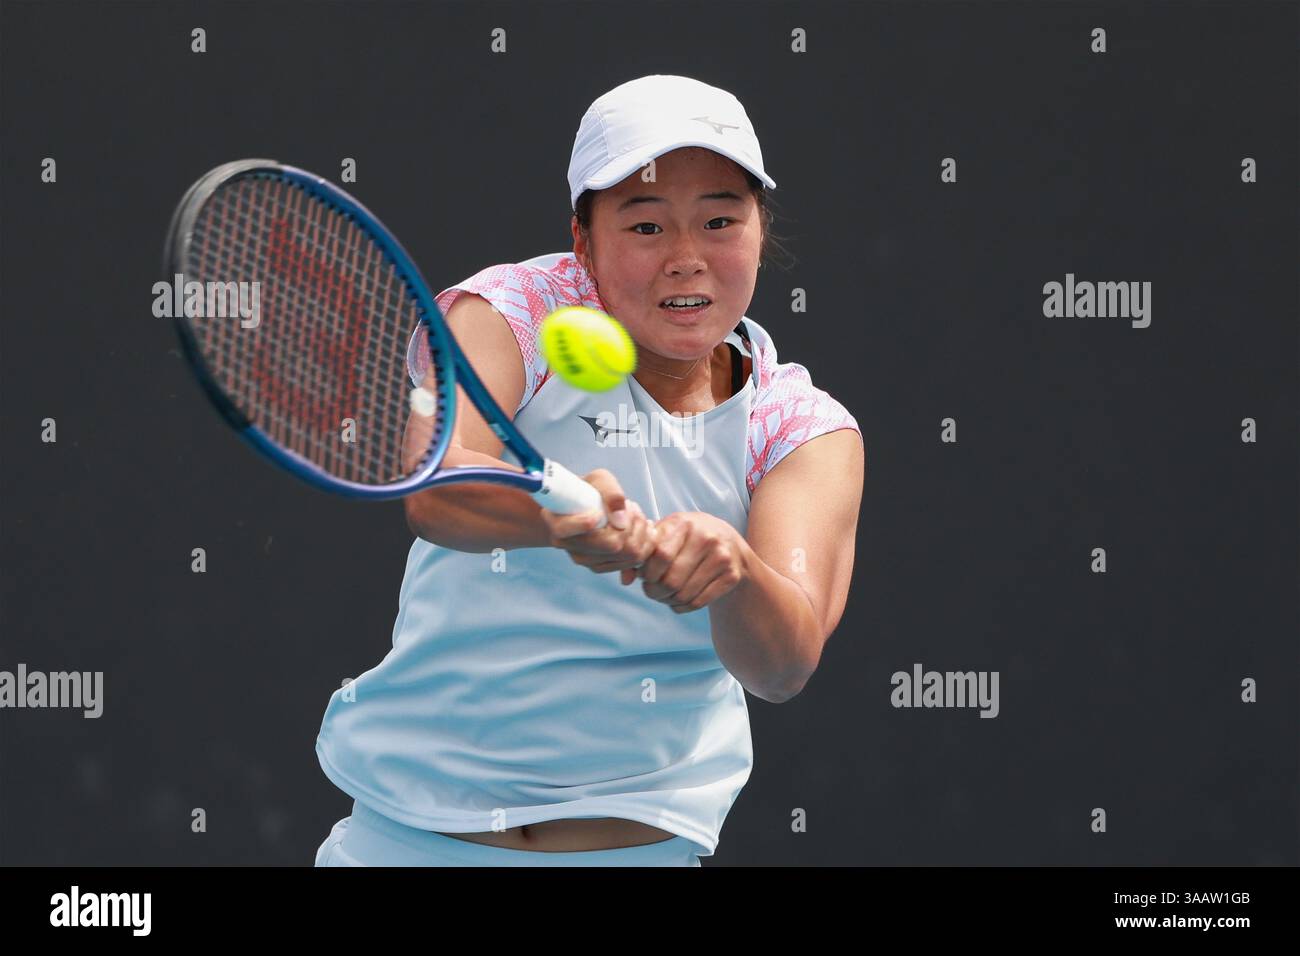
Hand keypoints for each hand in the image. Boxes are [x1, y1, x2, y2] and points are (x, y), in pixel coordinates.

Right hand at [540, 468, 656, 575]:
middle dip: (632, 524)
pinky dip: (643, 544)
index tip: (597, 512)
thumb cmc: (590, 490)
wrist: (584, 505)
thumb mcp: (599, 479)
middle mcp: (568, 546)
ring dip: (640, 532)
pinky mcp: (600, 566)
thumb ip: (610, 493)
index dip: (586, 523)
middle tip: (632, 507)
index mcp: (559, 524)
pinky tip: (639, 528)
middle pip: (612, 546)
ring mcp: (584, 559)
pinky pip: (632, 563)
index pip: (569, 532)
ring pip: (628, 556)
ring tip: (635, 514)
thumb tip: (621, 521)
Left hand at [626, 511, 748, 612]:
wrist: (729, 542)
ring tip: (665, 596)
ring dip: (668, 601)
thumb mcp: (666, 536)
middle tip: (652, 591)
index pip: (660, 555)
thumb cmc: (687, 539)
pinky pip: (698, 602)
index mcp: (684, 523)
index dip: (647, 573)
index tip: (644, 577)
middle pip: (671, 580)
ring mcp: (722, 557)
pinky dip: (683, 607)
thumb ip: (642, 554)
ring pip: (684, 594)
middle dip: (655, 592)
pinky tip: (680, 601)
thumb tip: (626, 580)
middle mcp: (706, 538)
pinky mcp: (731, 576)